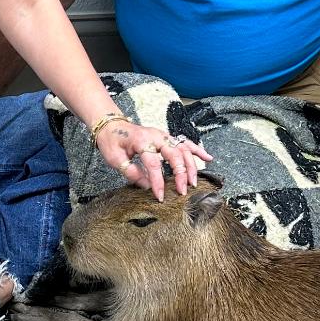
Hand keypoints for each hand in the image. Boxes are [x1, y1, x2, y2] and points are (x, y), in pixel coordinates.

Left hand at [95, 120, 211, 200]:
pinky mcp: (167, 137)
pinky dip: (197, 150)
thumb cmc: (112, 141)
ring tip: (193, 182)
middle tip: (183, 190)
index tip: (161, 196)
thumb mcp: (114, 158)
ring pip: (183, 149)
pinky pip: (185, 143)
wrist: (111, 124)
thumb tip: (146, 186)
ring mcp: (163, 136)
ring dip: (191, 165)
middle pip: (174, 154)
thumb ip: (131, 172)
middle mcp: (156, 137)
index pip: (153, 163)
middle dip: (181, 174)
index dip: (158, 181)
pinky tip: (208, 158)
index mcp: (142, 141)